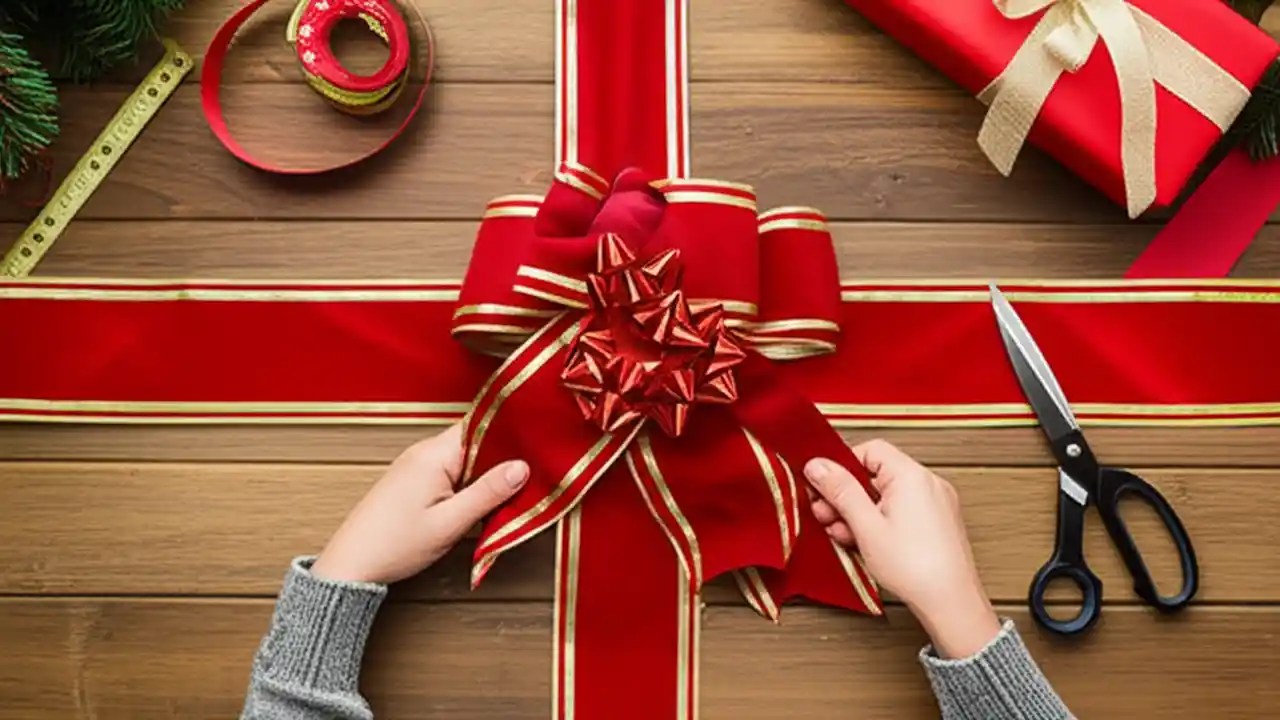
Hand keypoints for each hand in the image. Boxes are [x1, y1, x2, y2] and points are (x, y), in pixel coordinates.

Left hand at [311, 424, 528, 584]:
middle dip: (501, 460)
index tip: (535, 447)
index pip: (480, 426)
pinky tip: (476, 505)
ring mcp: (417, 466)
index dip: (510, 435)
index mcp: (433, 454)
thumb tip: (521, 467)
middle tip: (528, 479)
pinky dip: (468, 486)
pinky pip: (451, 473)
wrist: (352, 565)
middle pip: (476, 443)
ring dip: (485, 477)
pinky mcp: (414, 481)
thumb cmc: (393, 545)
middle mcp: (424, 452)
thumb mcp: (450, 522)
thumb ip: (488, 493)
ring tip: (505, 497)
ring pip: (465, 460)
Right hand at [804, 440, 1000, 658]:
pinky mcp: (937, 523)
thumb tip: (818, 465)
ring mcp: (935, 503)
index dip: (841, 465)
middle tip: (826, 514)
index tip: (821, 484)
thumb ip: (840, 490)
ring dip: (859, 512)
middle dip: (846, 495)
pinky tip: (864, 541)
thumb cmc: (916, 568)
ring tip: (844, 534)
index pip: (869, 450)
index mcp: (911, 475)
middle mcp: (927, 484)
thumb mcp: (865, 526)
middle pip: (875, 474)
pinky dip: (879, 522)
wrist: (950, 603)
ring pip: (886, 496)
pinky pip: (900, 511)